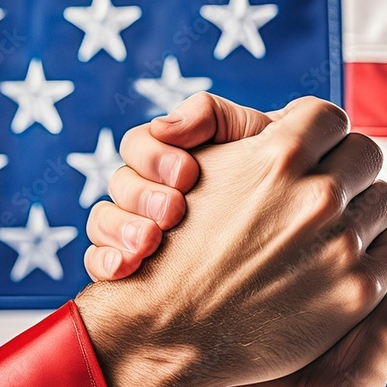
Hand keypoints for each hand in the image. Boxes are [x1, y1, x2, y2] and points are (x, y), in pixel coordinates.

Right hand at [75, 96, 386, 386]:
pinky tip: (346, 259)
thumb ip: (247, 132)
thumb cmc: (177, 246)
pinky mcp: (358, 291)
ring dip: (362, 207)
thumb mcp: (199, 170)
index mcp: (280, 155)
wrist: (173, 331)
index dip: (317, 133)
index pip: (330, 116)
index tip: (309, 151)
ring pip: (384, 199)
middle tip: (321, 190)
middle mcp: (318, 196)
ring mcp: (342, 246)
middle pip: (365, 153)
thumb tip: (291, 119)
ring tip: (332, 226)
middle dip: (343, 167)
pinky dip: (377, 249)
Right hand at [84, 93, 271, 279]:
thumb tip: (164, 127)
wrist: (288, 244)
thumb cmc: (275, 179)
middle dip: (143, 194)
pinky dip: (105, 262)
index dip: (154, 155)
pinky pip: (97, 262)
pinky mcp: (131, 269)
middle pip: (119, 183)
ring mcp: (137, 230)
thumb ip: (210, 116)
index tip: (188, 175)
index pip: (138, 145)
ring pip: (101, 220)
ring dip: (121, 228)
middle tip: (173, 212)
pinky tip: (125, 268)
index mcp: (169, 156)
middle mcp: (149, 191)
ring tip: (149, 243)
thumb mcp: (251, 136)